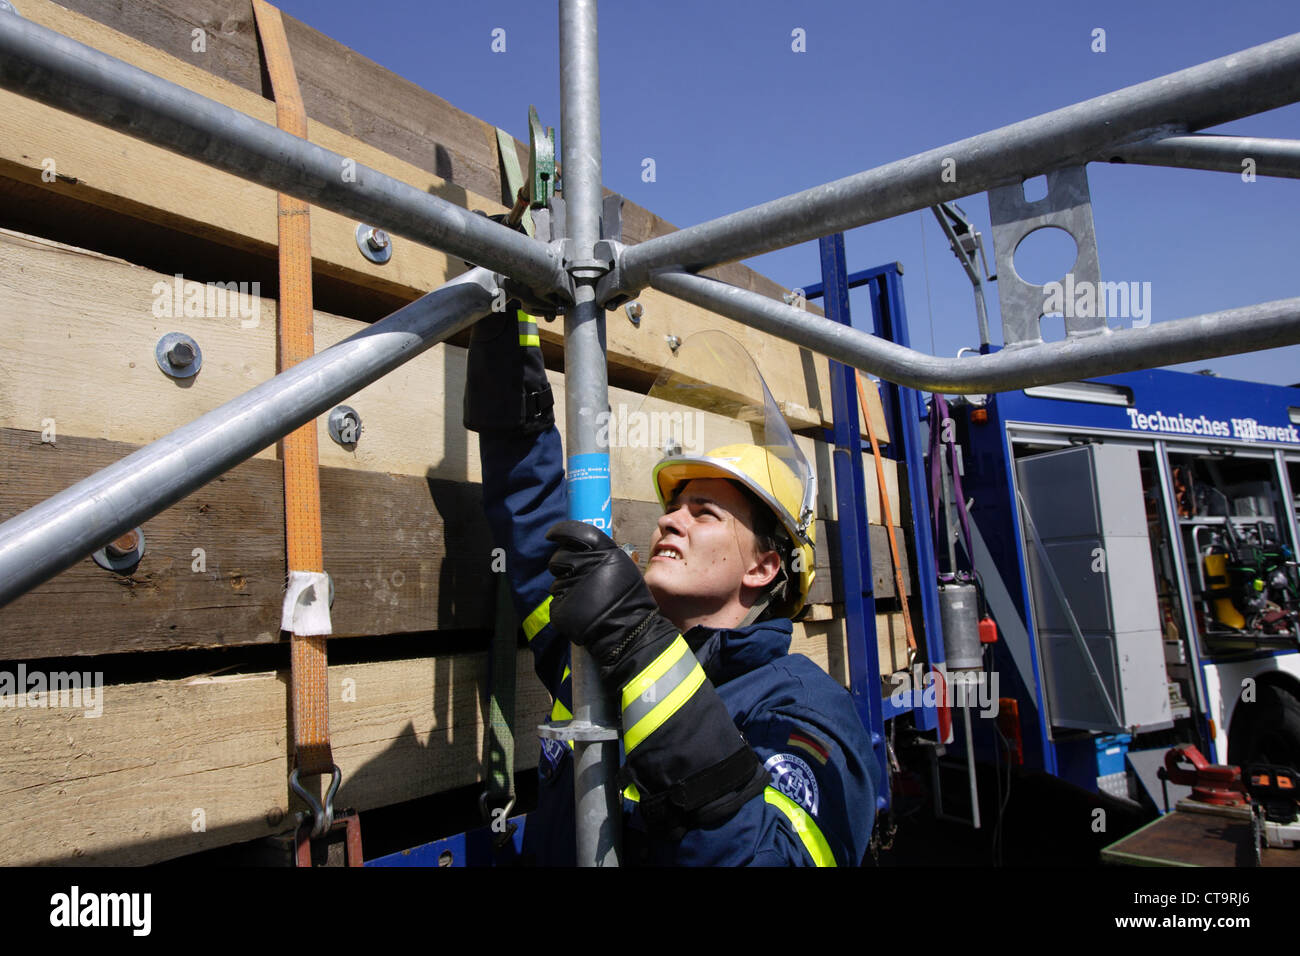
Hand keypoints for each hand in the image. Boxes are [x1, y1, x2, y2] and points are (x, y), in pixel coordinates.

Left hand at [546, 520, 672, 672]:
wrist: (630, 632)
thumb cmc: (630, 598)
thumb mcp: (624, 565)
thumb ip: (602, 553)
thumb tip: (578, 546)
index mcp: (604, 553)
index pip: (573, 532)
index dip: (560, 531)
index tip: (552, 535)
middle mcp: (586, 566)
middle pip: (559, 556)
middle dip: (562, 563)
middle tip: (575, 574)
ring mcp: (572, 587)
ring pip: (556, 580)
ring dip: (566, 585)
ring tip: (585, 597)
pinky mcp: (562, 607)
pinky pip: (556, 600)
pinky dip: (565, 603)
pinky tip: (581, 609)